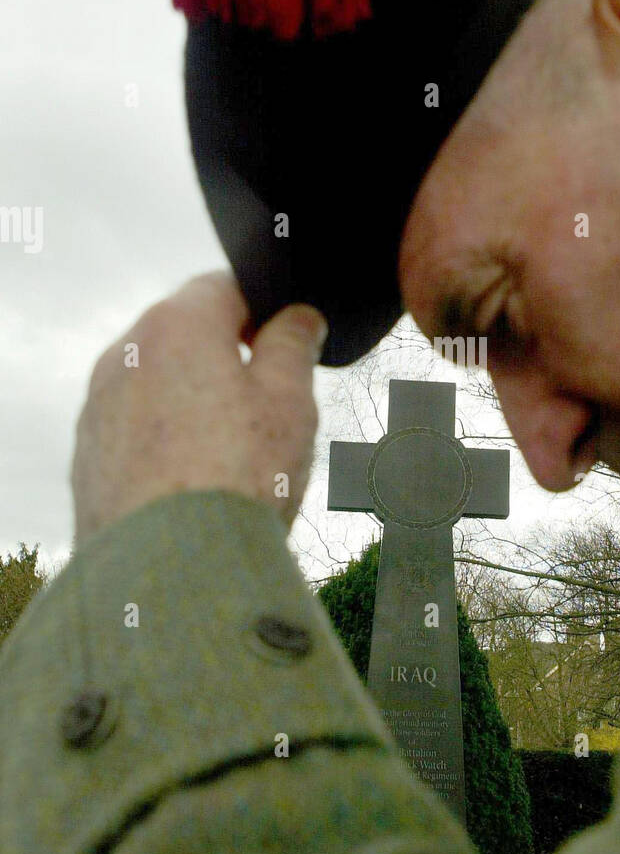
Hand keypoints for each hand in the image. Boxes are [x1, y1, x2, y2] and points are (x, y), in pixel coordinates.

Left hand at [72, 272, 327, 543]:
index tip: (289, 342)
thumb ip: (293, 345)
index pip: (224, 286)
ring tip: (235, 454)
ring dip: (195, 399)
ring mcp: (99, 405)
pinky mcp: (88, 454)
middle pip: (186, 334)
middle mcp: (126, 353)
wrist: (170, 568)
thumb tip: (297, 316)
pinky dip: (165, 439)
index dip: (264, 309)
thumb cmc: (236, 478)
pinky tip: (198, 481)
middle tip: (270, 406)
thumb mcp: (290, 402)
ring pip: (158, 382)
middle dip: (227, 356)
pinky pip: (135, 427)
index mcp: (177, 325)